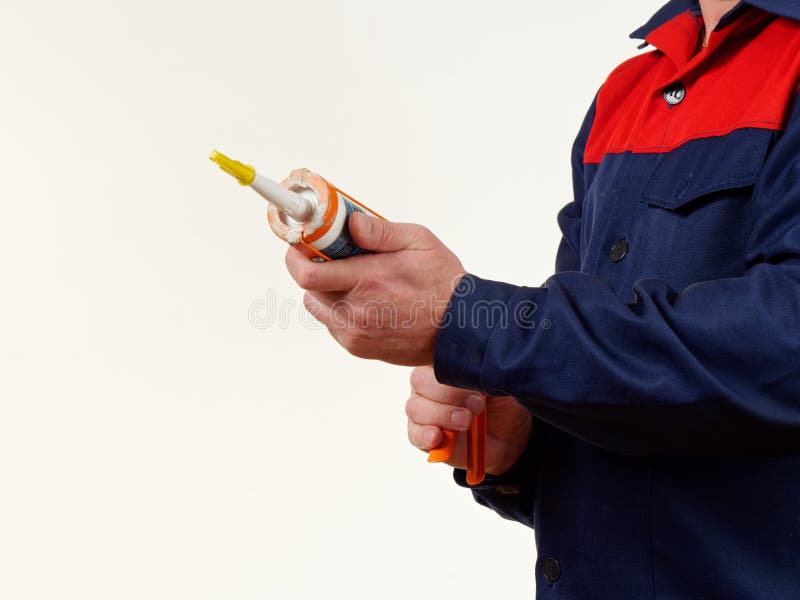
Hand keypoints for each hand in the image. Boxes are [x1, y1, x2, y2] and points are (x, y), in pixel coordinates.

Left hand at [285, 213, 464, 365]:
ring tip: (351, 279)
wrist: (459, 328)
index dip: (296, 255)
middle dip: (313, 267)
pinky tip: (362, 299)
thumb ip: (380, 231)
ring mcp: (355, 333)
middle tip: (333, 256)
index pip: (306, 273)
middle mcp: (355, 311)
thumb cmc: (442, 283)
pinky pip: (331, 323)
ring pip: (316, 306)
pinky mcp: (358, 347)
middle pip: (308, 288)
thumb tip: (350, 223)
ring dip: (324, 289)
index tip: (302, 243)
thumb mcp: (419, 242)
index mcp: (368, 281)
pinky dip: (337, 309)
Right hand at [406, 365, 531, 475]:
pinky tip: (437, 437)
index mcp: (443, 362)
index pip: (432, 355)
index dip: (450, 368)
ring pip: (416, 408)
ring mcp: (421, 409)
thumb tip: (483, 369)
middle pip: (420, 381)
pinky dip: (425, 436)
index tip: (476, 384)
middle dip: (449, 394)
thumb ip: (488, 371)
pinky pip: (413, 434)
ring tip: (466, 422)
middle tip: (477, 406)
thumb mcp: (501, 382)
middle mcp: (427, 382)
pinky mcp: (420, 435)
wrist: (507, 436)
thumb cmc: (502, 401)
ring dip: (442, 415)